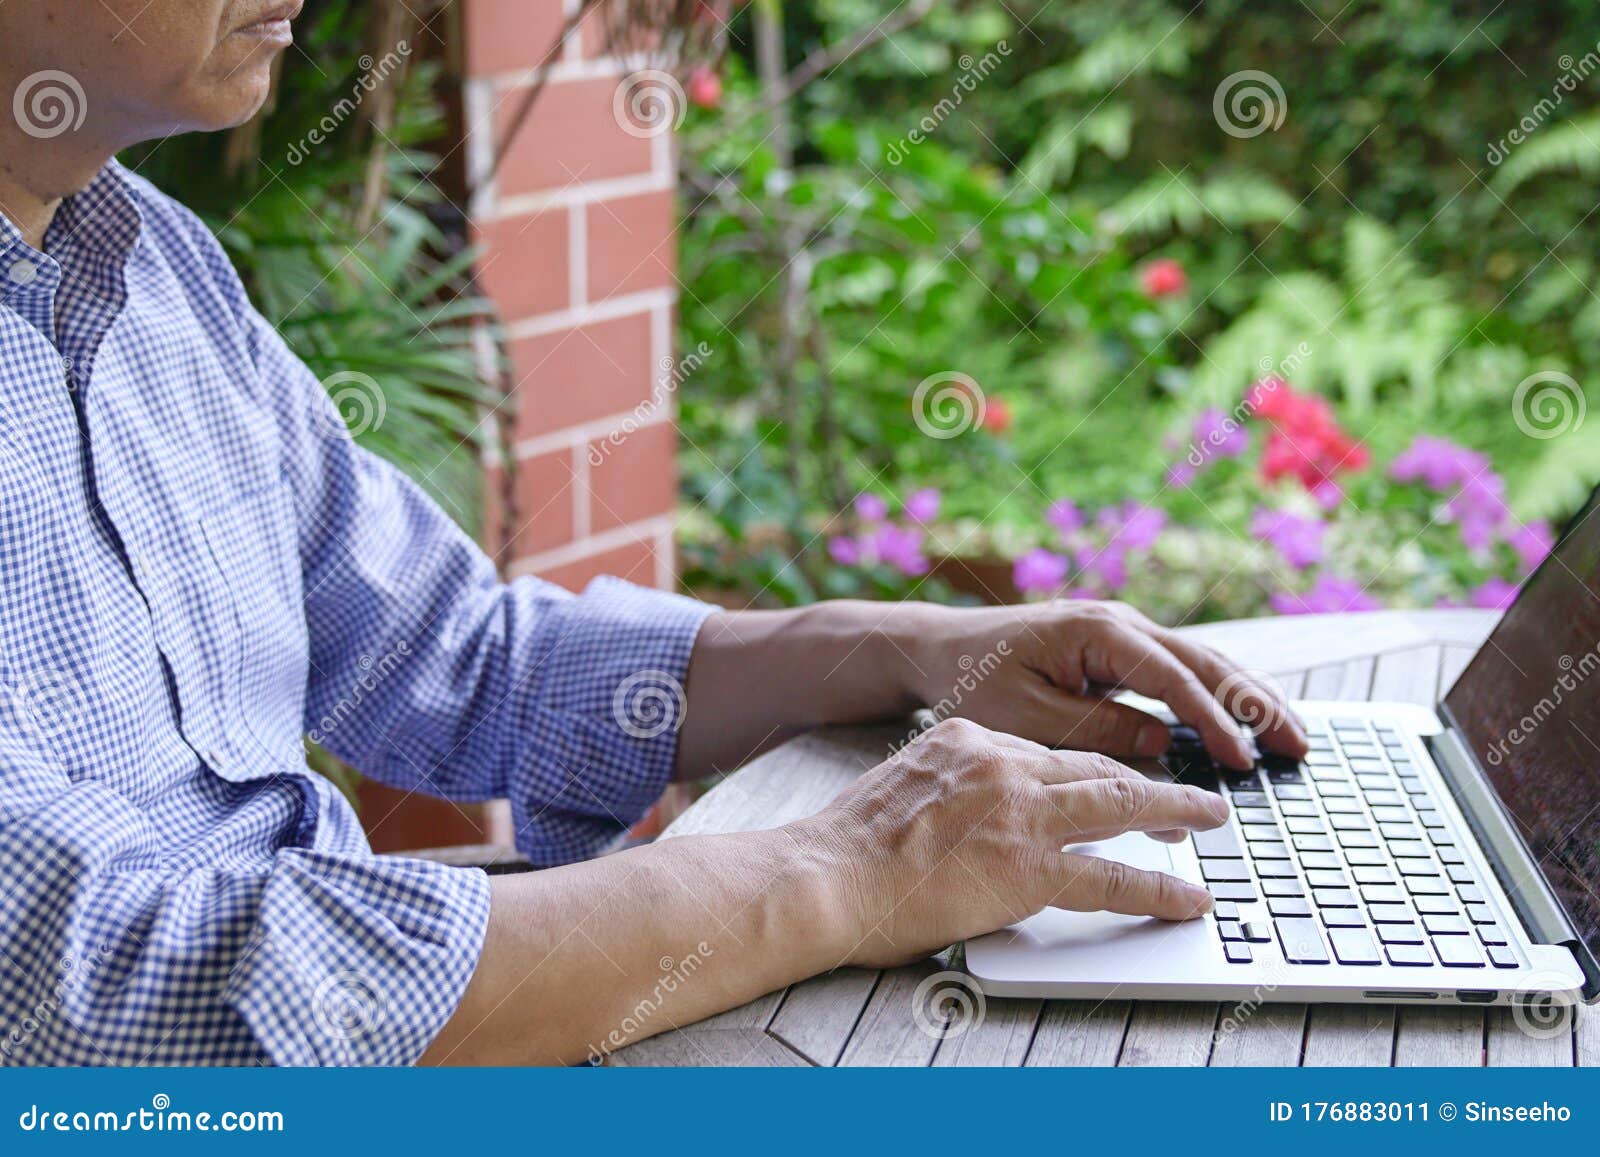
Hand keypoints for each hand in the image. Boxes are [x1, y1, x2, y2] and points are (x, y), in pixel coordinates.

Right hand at [801, 717, 1227, 967]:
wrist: (824, 876)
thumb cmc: (846, 846)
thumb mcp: (901, 786)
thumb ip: (948, 789)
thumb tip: (972, 814)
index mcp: (967, 739)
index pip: (1046, 751)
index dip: (1087, 771)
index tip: (1111, 782)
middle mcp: (1002, 763)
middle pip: (1094, 765)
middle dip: (1147, 779)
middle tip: (1187, 794)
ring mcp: (1020, 812)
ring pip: (1120, 804)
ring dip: (1175, 811)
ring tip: (1210, 820)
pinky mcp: (1029, 867)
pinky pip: (1112, 875)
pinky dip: (1158, 887)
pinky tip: (1187, 898)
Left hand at [898, 600, 1306, 770]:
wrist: (942, 649)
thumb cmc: (974, 681)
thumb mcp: (1025, 715)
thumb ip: (1094, 729)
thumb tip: (1160, 743)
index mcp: (1098, 632)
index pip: (1171, 678)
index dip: (1212, 720)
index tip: (1242, 759)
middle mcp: (1121, 623)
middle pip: (1205, 662)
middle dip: (1256, 704)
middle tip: (1300, 745)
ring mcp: (1126, 633)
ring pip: (1203, 663)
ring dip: (1249, 698)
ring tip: (1293, 735)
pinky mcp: (1123, 651)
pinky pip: (1183, 672)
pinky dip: (1220, 696)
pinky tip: (1248, 722)